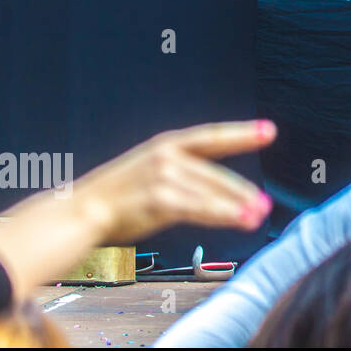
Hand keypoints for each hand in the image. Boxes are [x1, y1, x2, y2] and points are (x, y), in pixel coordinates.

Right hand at [78, 120, 277, 242]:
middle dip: (242, 190)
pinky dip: (222, 214)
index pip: (212, 136)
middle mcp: (167, 156)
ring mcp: (163, 176)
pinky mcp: (158, 199)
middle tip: (265, 202)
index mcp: (167, 144)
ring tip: (258, 215)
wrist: (80, 211)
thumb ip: (184, 172)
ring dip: (237, 206)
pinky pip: (198, 208)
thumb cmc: (119, 196)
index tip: (270, 130)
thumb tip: (224, 190)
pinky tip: (240, 220)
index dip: (242, 133)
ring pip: (210, 192)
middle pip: (216, 173)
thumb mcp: (151, 171)